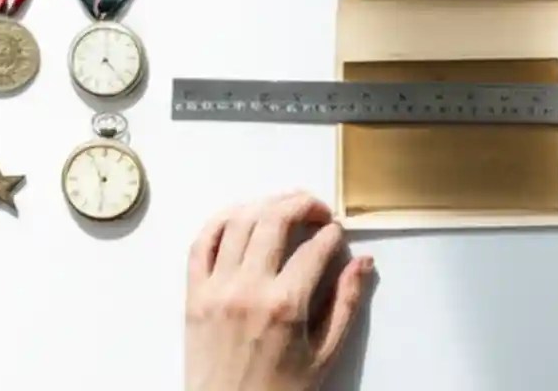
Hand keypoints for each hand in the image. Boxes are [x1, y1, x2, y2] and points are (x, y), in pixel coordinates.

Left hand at [185, 191, 373, 390]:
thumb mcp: (324, 354)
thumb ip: (346, 304)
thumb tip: (363, 262)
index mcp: (285, 306)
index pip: (315, 247)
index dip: (333, 234)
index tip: (338, 235)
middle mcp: (247, 289)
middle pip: (274, 219)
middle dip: (303, 203)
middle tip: (318, 210)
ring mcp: (215, 289)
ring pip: (237, 222)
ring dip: (266, 204)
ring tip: (285, 207)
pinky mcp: (194, 294)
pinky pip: (201, 243)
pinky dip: (221, 220)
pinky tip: (242, 216)